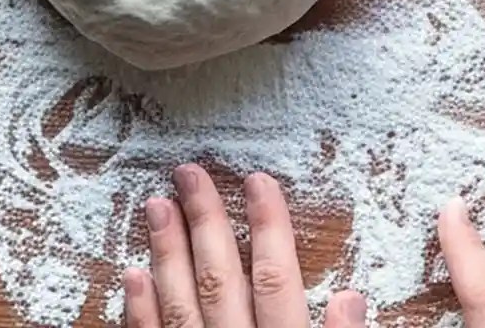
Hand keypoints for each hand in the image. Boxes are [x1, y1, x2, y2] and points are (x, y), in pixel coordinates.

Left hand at [123, 163, 366, 327]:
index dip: (268, 228)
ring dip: (169, 254)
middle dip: (206, 223)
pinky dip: (141, 311)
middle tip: (189, 174)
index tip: (259, 181)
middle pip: (220, 282)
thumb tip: (350, 297)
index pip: (277, 282)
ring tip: (156, 205)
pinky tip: (134, 274)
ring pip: (182, 307)